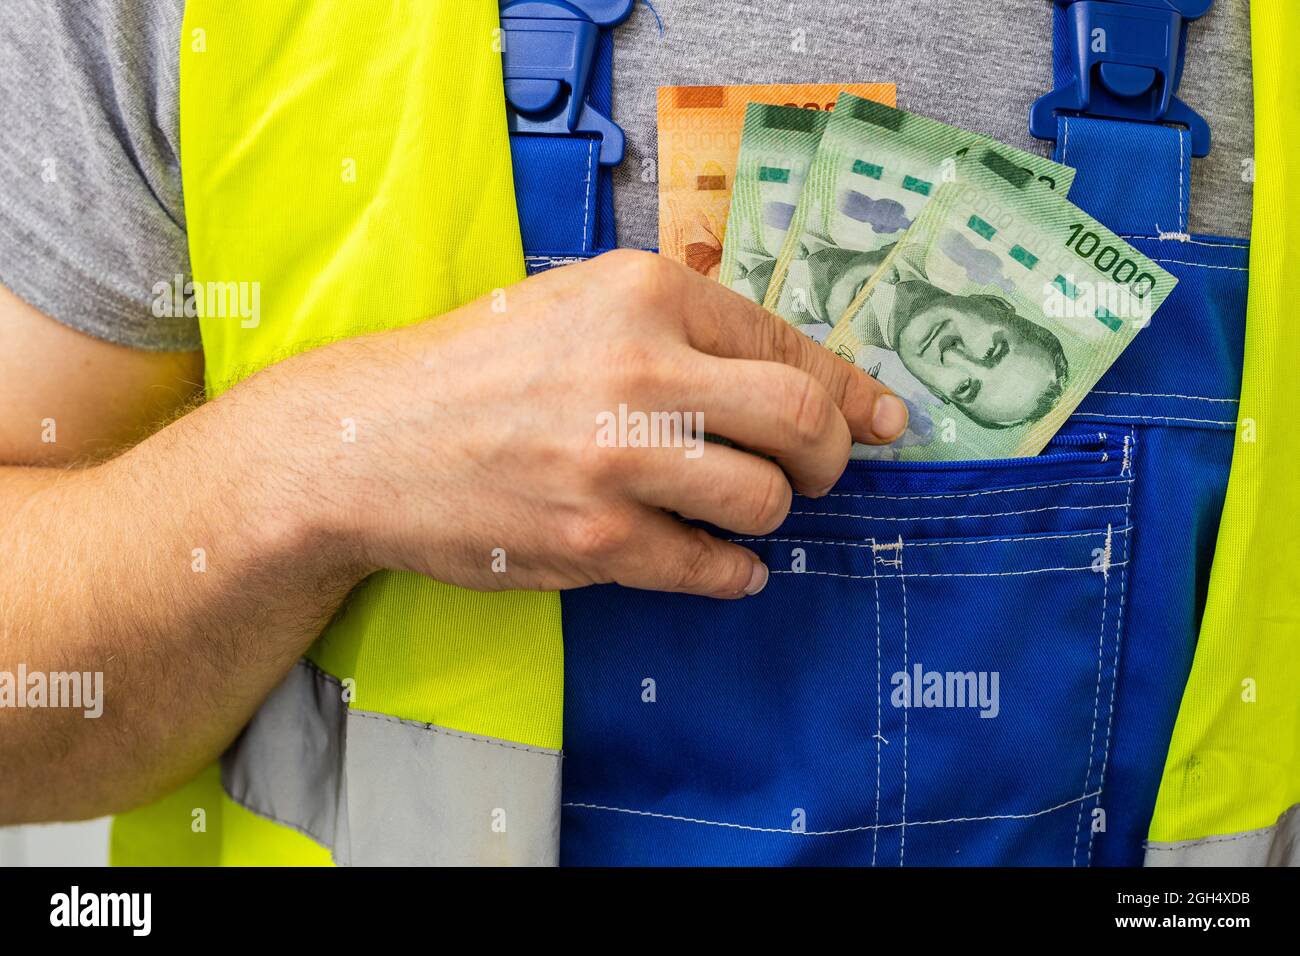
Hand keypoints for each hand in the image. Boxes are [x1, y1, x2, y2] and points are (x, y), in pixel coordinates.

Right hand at [295, 251, 907, 598]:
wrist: (364, 442)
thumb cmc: (473, 369)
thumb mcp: (578, 306)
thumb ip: (681, 328)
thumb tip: (798, 377)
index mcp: (642, 293)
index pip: (787, 346)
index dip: (849, 391)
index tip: (882, 420)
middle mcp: (639, 368)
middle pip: (802, 424)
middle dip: (830, 458)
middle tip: (817, 473)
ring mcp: (616, 460)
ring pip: (766, 501)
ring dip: (771, 514)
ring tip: (742, 509)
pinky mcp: (594, 541)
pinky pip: (711, 568)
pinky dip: (734, 572)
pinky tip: (721, 563)